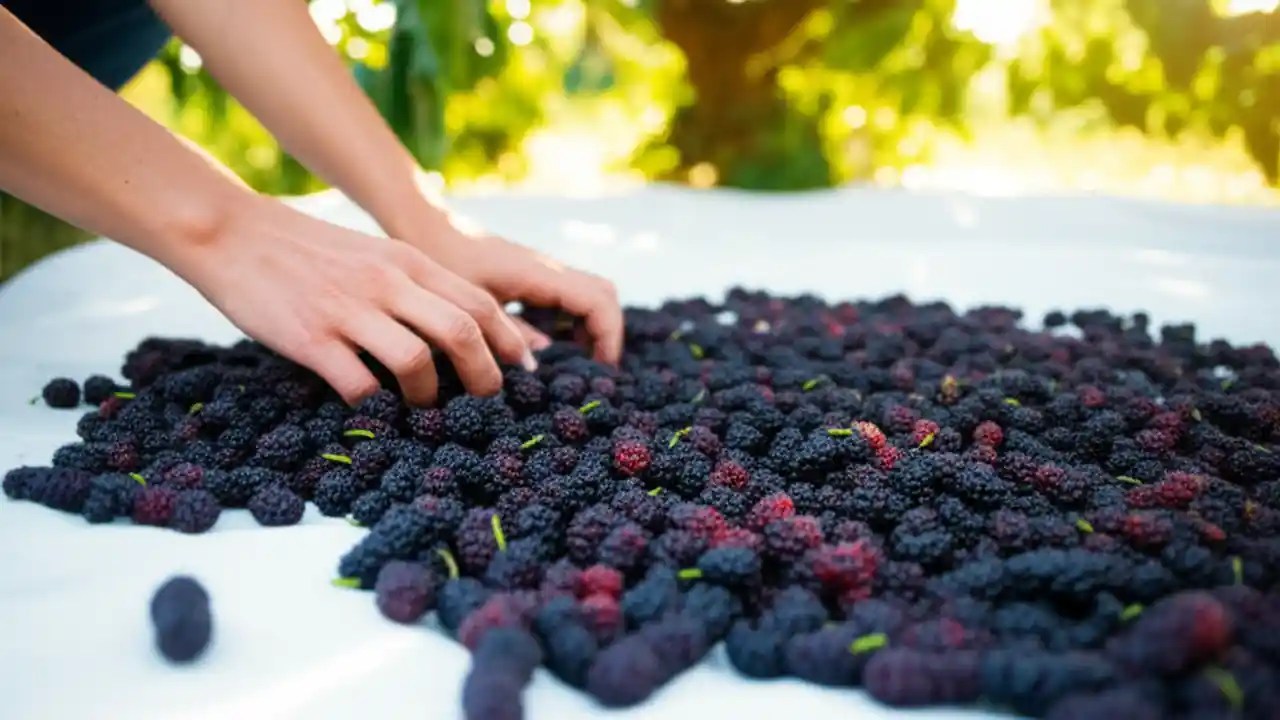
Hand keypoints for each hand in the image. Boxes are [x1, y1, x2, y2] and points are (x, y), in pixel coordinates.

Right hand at [179, 195, 535, 405]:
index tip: (524, 369)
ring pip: (418, 362)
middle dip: (485, 377)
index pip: (480, 302)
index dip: (509, 340)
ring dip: (430, 398)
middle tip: (485, 403)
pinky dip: (375, 408)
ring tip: (425, 411)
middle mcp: (387, 283)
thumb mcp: (374, 254)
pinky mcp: (311, 339)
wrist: (232, 233)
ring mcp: (349, 311)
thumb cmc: (307, 251)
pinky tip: (373, 412)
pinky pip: (359, 385)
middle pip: (462, 333)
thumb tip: (459, 328)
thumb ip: (413, 284)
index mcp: (407, 261)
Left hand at [405, 209, 623, 364]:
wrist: (426, 226)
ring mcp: (544, 270)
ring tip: (575, 363)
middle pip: (604, 295)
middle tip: (593, 370)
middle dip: (607, 332)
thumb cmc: (443, 261)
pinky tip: (551, 344)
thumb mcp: (470, 306)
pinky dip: (574, 320)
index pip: (598, 301)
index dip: (608, 336)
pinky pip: (571, 296)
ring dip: (592, 327)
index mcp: (539, 274)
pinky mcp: (534, 275)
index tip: (601, 369)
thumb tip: (538, 363)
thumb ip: (506, 334)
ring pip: (591, 294)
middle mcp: (549, 268)